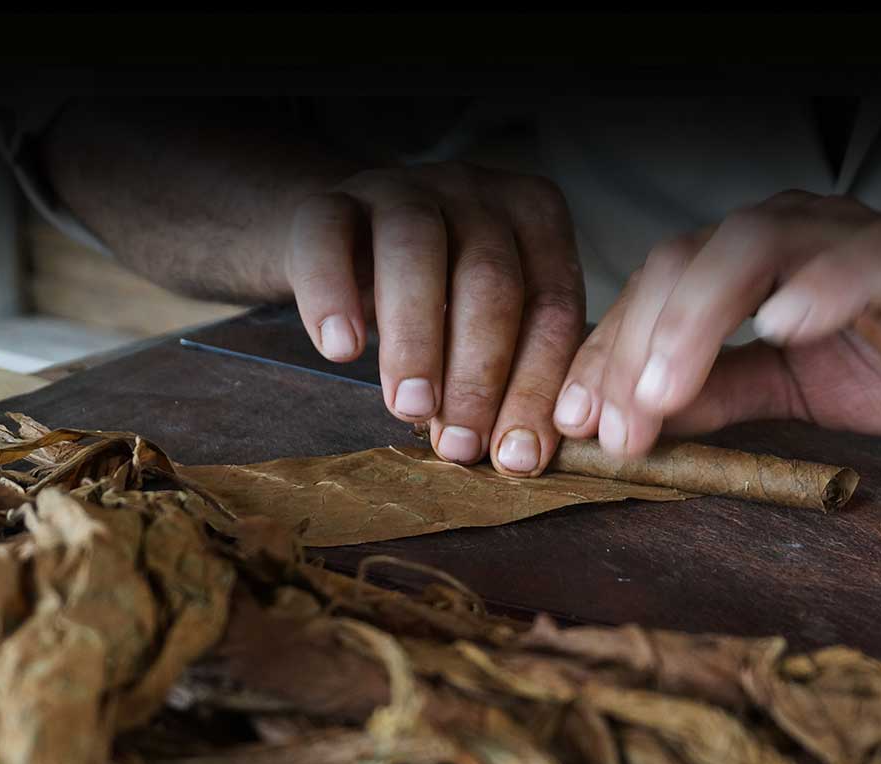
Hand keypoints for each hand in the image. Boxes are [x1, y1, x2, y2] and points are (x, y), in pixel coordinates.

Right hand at [284, 163, 584, 474]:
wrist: (350, 238)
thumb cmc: (443, 296)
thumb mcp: (492, 322)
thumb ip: (512, 372)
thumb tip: (517, 456)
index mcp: (537, 219)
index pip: (552, 307)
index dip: (536, 388)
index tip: (517, 458)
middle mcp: (478, 192)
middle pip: (490, 282)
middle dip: (478, 376)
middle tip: (460, 445)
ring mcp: (404, 188)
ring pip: (415, 253)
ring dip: (415, 340)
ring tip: (409, 408)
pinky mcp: (331, 198)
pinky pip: (328, 238)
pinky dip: (333, 297)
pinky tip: (341, 351)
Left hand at [551, 190, 880, 457]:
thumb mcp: (782, 392)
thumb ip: (712, 395)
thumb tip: (630, 419)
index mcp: (746, 266)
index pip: (652, 294)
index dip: (605, 355)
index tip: (573, 422)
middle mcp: (785, 236)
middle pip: (681, 263)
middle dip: (634, 349)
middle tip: (616, 431)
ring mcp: (845, 240)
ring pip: (751, 246)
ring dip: (694, 322)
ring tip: (663, 394)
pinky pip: (861, 261)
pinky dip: (819, 289)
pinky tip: (781, 328)